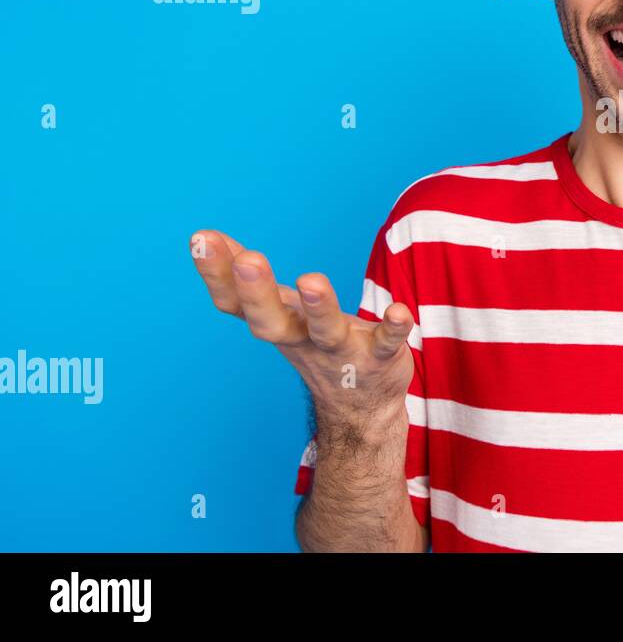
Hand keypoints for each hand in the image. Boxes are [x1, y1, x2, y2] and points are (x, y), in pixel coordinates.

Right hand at [189, 229, 414, 432]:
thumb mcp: (279, 311)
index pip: (235, 304)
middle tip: (248, 259)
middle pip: (271, 322)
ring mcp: (340, 351)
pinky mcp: (379, 358)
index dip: (217, 275)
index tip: (200, 239)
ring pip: (326, 331)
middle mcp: (301, 340)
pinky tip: (399, 310)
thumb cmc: (314, 345)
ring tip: (311, 280)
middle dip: (258, 292)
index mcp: (275, 324)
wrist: (360, 408)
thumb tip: (205, 238)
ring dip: (320, 307)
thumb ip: (246, 276)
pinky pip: (387, 343)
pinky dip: (393, 328)